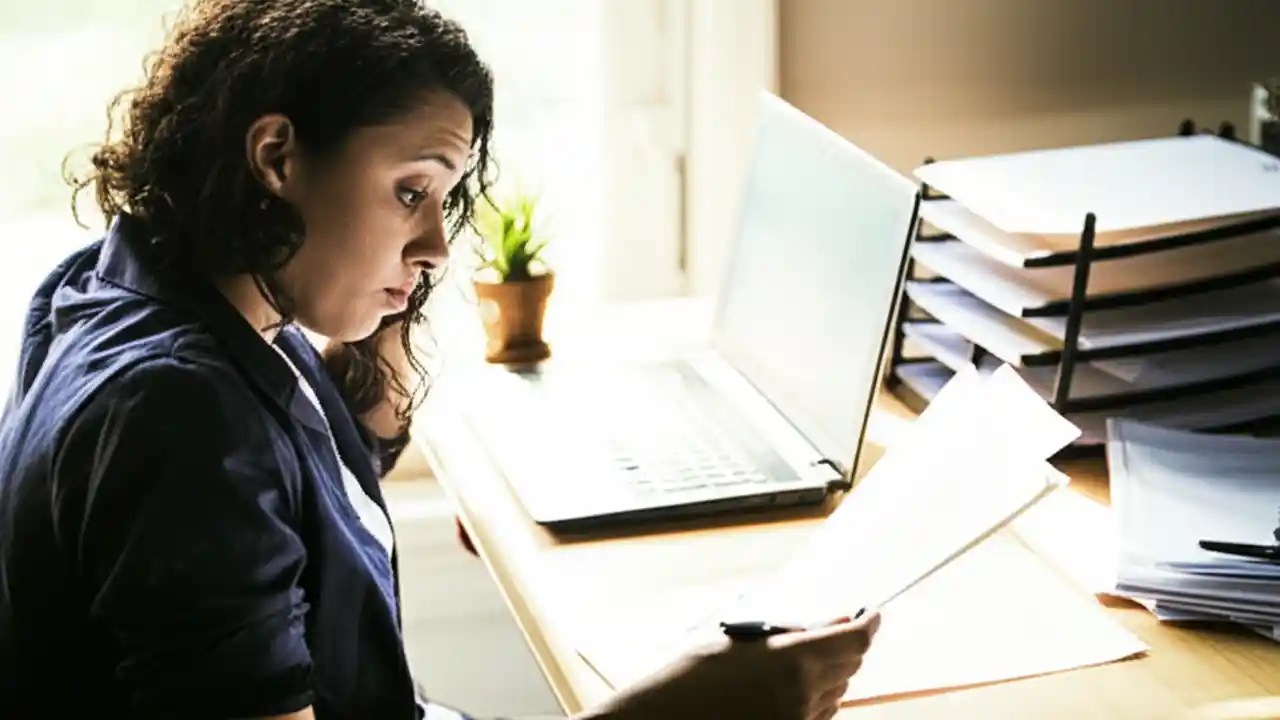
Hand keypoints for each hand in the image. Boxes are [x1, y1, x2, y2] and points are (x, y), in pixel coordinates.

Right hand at [580, 612, 879, 719]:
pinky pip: (815, 718)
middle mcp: (803, 696)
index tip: (871, 613)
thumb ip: (791, 633)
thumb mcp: (739, 641)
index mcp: (793, 659)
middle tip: (827, 632)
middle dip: (843, 648)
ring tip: (788, 665)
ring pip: (833, 695)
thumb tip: (836, 623)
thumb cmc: (690, 675)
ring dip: (825, 676)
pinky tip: (780, 692)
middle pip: (850, 668)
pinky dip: (810, 701)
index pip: (855, 641)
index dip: (869, 624)